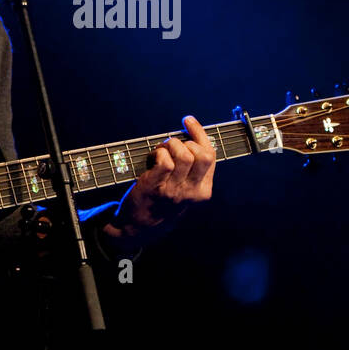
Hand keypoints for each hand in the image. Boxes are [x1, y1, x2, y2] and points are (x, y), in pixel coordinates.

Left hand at [105, 115, 215, 245]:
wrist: (138, 228)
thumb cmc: (161, 204)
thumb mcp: (185, 193)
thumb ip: (192, 172)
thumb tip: (191, 138)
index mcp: (203, 192)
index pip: (210, 156)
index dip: (200, 134)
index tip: (189, 121)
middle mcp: (192, 192)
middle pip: (202, 154)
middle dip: (187, 141)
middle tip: (173, 145)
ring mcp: (174, 190)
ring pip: (183, 154)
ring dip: (170, 146)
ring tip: (160, 151)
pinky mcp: (156, 186)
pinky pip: (164, 160)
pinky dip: (158, 153)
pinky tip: (152, 158)